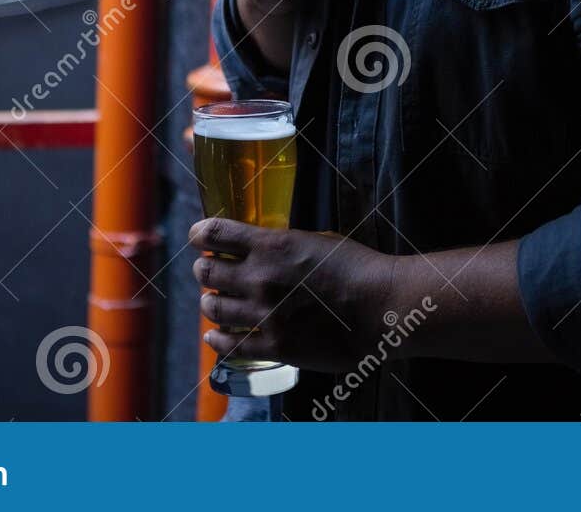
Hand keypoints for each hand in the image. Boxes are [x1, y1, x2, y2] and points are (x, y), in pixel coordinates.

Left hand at [192, 218, 396, 372]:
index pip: (215, 234)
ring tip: (214, 302)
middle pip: (206, 273)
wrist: (382, 306)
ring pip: (212, 309)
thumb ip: (283, 246)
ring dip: (210, 303)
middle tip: (208, 271)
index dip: (200, 234)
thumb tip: (260, 249)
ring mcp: (265, 315)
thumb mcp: (317, 240)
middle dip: (204, 270)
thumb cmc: (357, 268)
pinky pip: (230, 345)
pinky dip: (217, 340)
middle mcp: (260, 278)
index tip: (198, 237)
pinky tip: (216, 336)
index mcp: (272, 245)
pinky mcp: (274, 347)